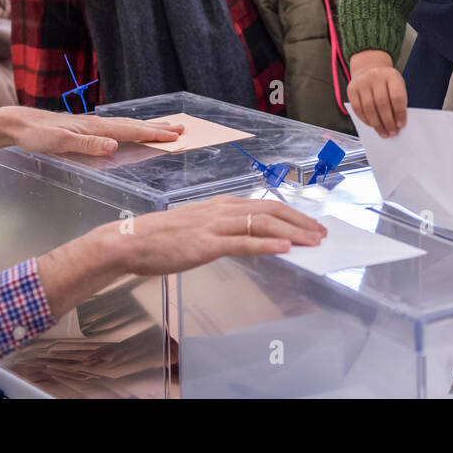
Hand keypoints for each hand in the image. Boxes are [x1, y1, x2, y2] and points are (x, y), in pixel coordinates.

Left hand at [0, 106, 184, 163]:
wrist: (16, 124)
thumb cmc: (34, 135)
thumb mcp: (58, 143)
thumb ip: (86, 144)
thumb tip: (114, 145)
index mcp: (94, 127)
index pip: (130, 131)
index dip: (153, 134)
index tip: (174, 136)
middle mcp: (97, 123)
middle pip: (133, 125)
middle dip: (158, 128)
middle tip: (182, 128)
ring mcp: (91, 124)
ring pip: (126, 124)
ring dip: (147, 126)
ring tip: (166, 125)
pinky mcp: (85, 127)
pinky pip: (117, 127)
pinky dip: (132, 127)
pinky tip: (132, 129)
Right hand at [38, 197, 328, 321]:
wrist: (130, 242)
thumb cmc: (161, 238)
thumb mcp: (197, 226)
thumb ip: (222, 228)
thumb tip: (247, 234)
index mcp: (220, 204)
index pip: (265, 205)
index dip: (292, 214)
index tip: (311, 223)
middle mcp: (221, 210)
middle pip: (270, 211)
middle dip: (300, 221)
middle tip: (322, 232)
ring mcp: (214, 226)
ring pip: (262, 224)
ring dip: (292, 232)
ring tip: (313, 240)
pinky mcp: (206, 243)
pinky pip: (243, 242)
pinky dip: (267, 244)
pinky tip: (285, 248)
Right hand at [346, 49, 405, 136]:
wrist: (369, 67)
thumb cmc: (386, 81)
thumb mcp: (396, 85)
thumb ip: (398, 101)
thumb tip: (397, 123)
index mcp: (391, 76)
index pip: (396, 96)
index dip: (399, 113)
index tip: (401, 125)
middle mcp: (375, 77)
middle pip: (382, 103)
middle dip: (388, 122)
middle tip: (392, 132)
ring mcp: (362, 82)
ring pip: (369, 108)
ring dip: (377, 124)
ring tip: (383, 133)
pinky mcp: (352, 89)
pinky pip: (358, 109)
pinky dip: (365, 120)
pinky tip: (372, 125)